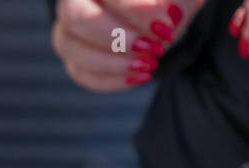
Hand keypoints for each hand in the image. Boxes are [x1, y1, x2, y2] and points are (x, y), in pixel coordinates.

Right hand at [53, 0, 205, 90]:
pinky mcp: (73, 57)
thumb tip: (170, 16)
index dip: (134, 11)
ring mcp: (68, 30)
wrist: (157, 19)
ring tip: (150, 64)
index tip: (165, 28)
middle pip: (76, 18)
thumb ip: (180, 1)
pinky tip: (140, 76)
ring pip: (71, 48)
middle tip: (154, 48)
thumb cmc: (165, 2)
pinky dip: (111, 80)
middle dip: (117, 38)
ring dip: (113, 63)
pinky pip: (80, 73)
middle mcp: (75, 1)